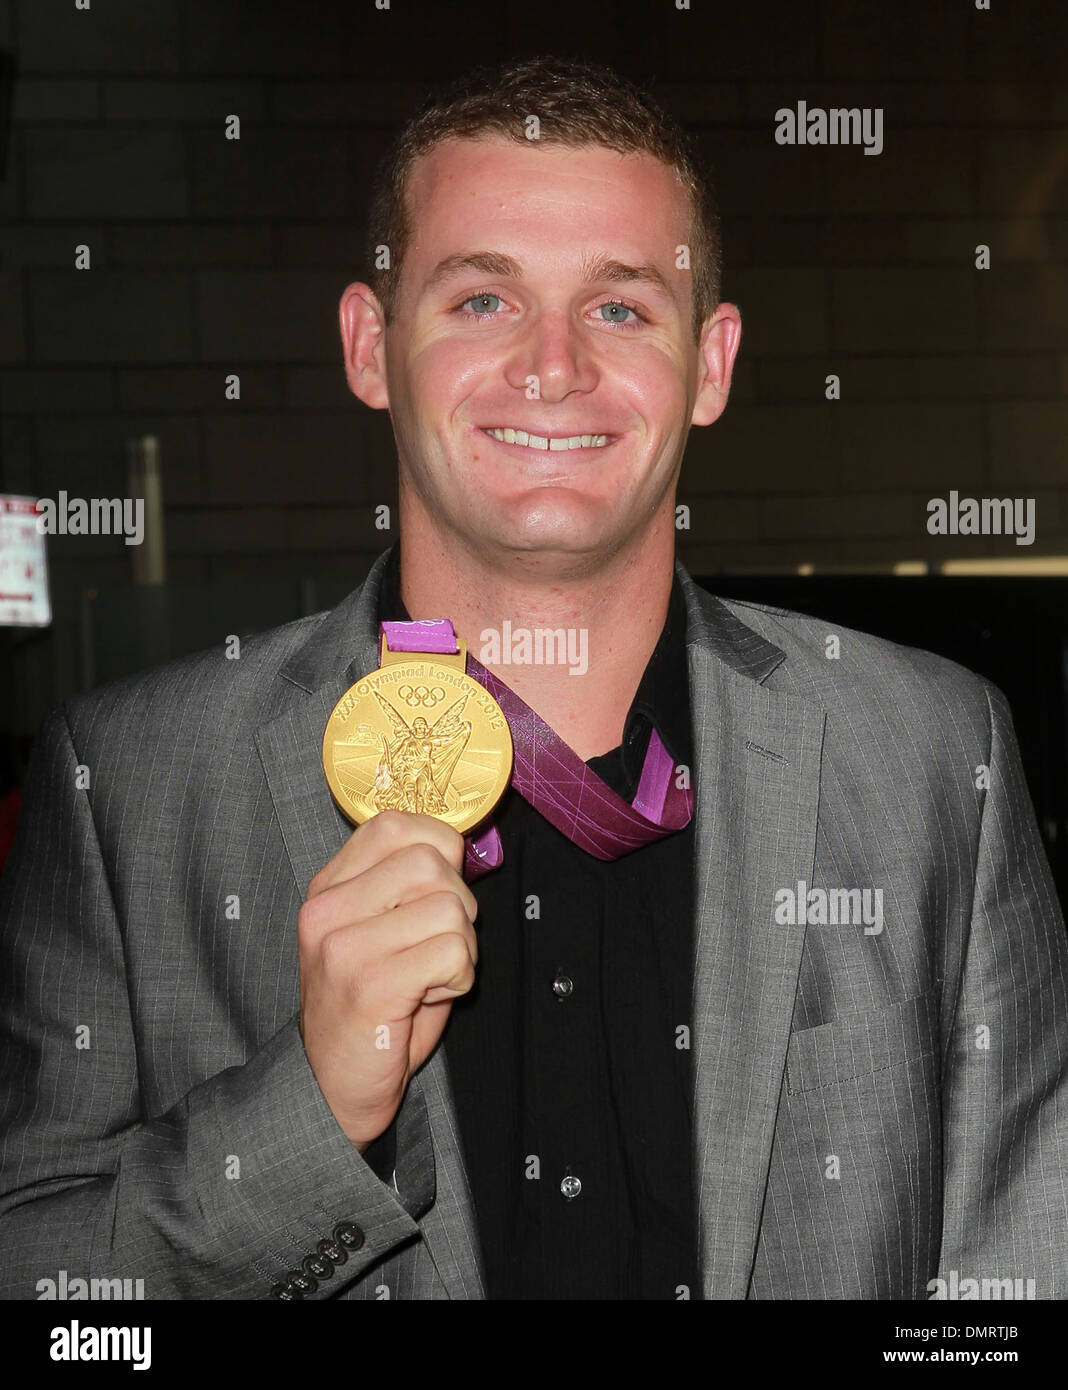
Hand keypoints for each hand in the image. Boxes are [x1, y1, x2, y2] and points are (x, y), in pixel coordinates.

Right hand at [298, 810, 477, 1151]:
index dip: (439, 851)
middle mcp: (328, 909)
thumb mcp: (377, 931)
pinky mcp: (370, 984)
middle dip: (458, 904)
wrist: (332, 1088)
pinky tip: (427, 997)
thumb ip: (407, 885)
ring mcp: (344, 946)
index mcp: (329, 888)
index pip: (397, 825)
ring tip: (429, 976)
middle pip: (432, 862)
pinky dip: (459, 978)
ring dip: (462, 947)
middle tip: (435, 946)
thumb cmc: (370, 1008)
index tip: (436, 892)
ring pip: (451, 907)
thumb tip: (458, 848)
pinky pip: (453, 951)